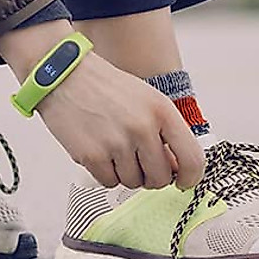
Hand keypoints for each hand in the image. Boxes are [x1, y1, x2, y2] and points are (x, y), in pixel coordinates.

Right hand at [35, 50, 205, 190]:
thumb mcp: (146, 99)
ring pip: (134, 183)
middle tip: (138, 159)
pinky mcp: (93, 156)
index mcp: (162, 110)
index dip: (191, 177)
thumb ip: (165, 132)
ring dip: (125, 172)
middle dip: (151, 176)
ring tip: (114, 145)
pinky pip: (110, 183)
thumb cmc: (106, 87)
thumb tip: (176, 169)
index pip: (192, 158)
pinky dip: (105, 172)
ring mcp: (118, 143)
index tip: (183, 181)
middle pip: (161, 179)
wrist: (65, 75)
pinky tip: (99, 149)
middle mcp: (143, 127)